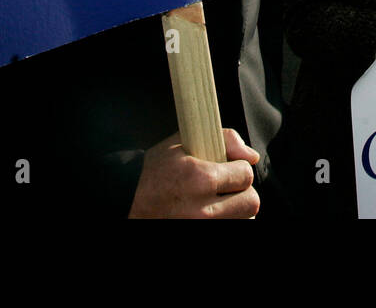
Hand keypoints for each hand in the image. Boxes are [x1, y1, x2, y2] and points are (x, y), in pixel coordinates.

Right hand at [128, 128, 259, 218]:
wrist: (124, 200)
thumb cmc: (153, 170)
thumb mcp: (181, 144)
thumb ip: (222, 140)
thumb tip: (251, 156)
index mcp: (200, 178)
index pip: (246, 174)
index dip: (239, 168)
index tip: (229, 168)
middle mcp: (202, 209)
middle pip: (251, 201)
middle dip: (243, 191)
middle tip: (229, 188)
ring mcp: (199, 227)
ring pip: (244, 220)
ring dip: (237, 210)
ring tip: (221, 202)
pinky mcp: (195, 235)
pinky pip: (229, 230)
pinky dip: (227, 221)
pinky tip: (215, 214)